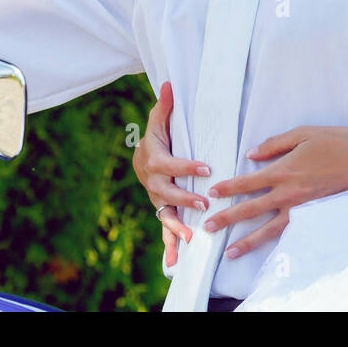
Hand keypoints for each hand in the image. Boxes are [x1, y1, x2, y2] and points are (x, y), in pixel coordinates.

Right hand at [132, 81, 210, 267]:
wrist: (141, 159)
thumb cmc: (157, 138)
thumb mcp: (159, 122)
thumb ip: (165, 106)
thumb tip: (169, 83)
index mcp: (155, 161)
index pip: (171, 164)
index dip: (187, 165)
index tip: (206, 166)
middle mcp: (154, 183)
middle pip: (168, 193)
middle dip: (184, 199)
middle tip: (203, 202)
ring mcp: (157, 200)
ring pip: (165, 215)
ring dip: (176, 228)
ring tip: (191, 237)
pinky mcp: (162, 211)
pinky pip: (165, 230)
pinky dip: (169, 246)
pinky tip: (175, 263)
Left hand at [203, 125, 347, 259]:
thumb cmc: (335, 142)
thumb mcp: (302, 133)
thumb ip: (274, 145)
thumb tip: (251, 155)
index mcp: (283, 171)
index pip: (248, 183)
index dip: (228, 188)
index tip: (212, 193)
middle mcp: (288, 194)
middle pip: (251, 209)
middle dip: (227, 219)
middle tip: (207, 228)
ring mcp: (301, 208)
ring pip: (268, 229)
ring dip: (247, 241)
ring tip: (229, 252)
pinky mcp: (312, 214)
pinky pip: (288, 231)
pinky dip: (273, 241)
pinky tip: (263, 247)